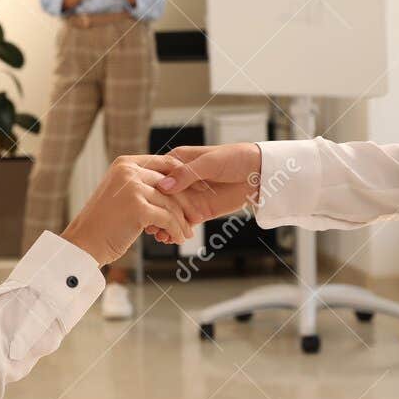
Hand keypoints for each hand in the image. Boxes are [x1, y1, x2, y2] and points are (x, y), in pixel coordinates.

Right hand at [60, 155, 195, 266]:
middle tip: (195, 219)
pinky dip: (175, 230)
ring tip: (185, 234)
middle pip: (171, 185)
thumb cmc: (103, 223)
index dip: (184, 178)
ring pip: (171, 204)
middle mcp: (128, 171)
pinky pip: (167, 218)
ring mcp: (132, 188)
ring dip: (181, 222)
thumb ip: (141, 183)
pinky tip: (177, 239)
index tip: (196, 193)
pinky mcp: (137, 208)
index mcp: (125, 163)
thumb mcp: (121, 194)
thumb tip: (172, 183)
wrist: (84, 243)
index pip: (165, 163)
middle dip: (186, 204)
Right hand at [143, 144, 263, 243]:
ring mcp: (190, 197)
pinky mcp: (199, 211)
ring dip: (162, 223)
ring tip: (157, 235)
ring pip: (169, 211)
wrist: (258, 172)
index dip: (148, 189)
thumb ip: (187, 174)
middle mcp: (181, 180)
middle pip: (160, 197)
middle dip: (153, 210)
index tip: (140, 200)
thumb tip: (163, 186)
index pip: (157, 175)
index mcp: (178, 161)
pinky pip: (183, 222)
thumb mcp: (210, 162)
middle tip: (147, 224)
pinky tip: (169, 239)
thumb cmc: (235, 159)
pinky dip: (175, 231)